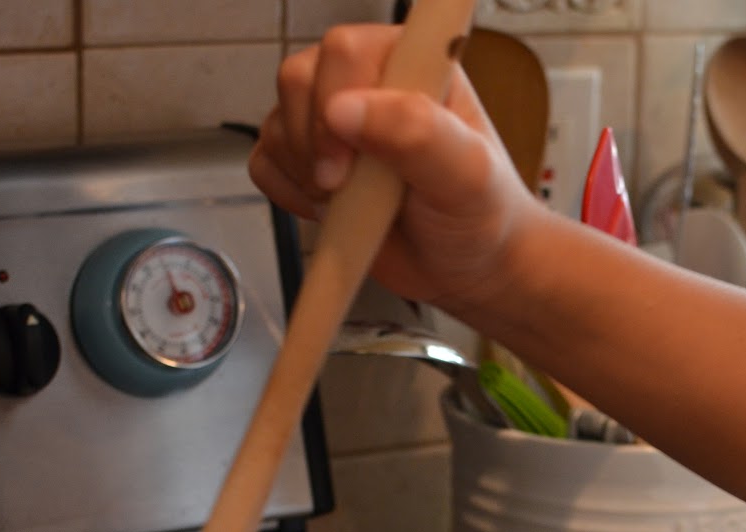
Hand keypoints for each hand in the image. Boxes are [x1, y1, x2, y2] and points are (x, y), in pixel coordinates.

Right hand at [249, 23, 543, 309]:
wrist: (468, 268)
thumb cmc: (480, 214)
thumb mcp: (466, 174)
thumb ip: (416, 133)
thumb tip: (345, 110)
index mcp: (411, 63)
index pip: (345, 50)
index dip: (336, 101)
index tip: (354, 158)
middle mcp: (368, 83)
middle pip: (299, 79)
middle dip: (315, 143)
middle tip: (350, 185)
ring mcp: (333, 123)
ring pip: (275, 122)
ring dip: (305, 171)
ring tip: (353, 199)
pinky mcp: (308, 162)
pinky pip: (265, 163)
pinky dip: (287, 193)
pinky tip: (329, 209)